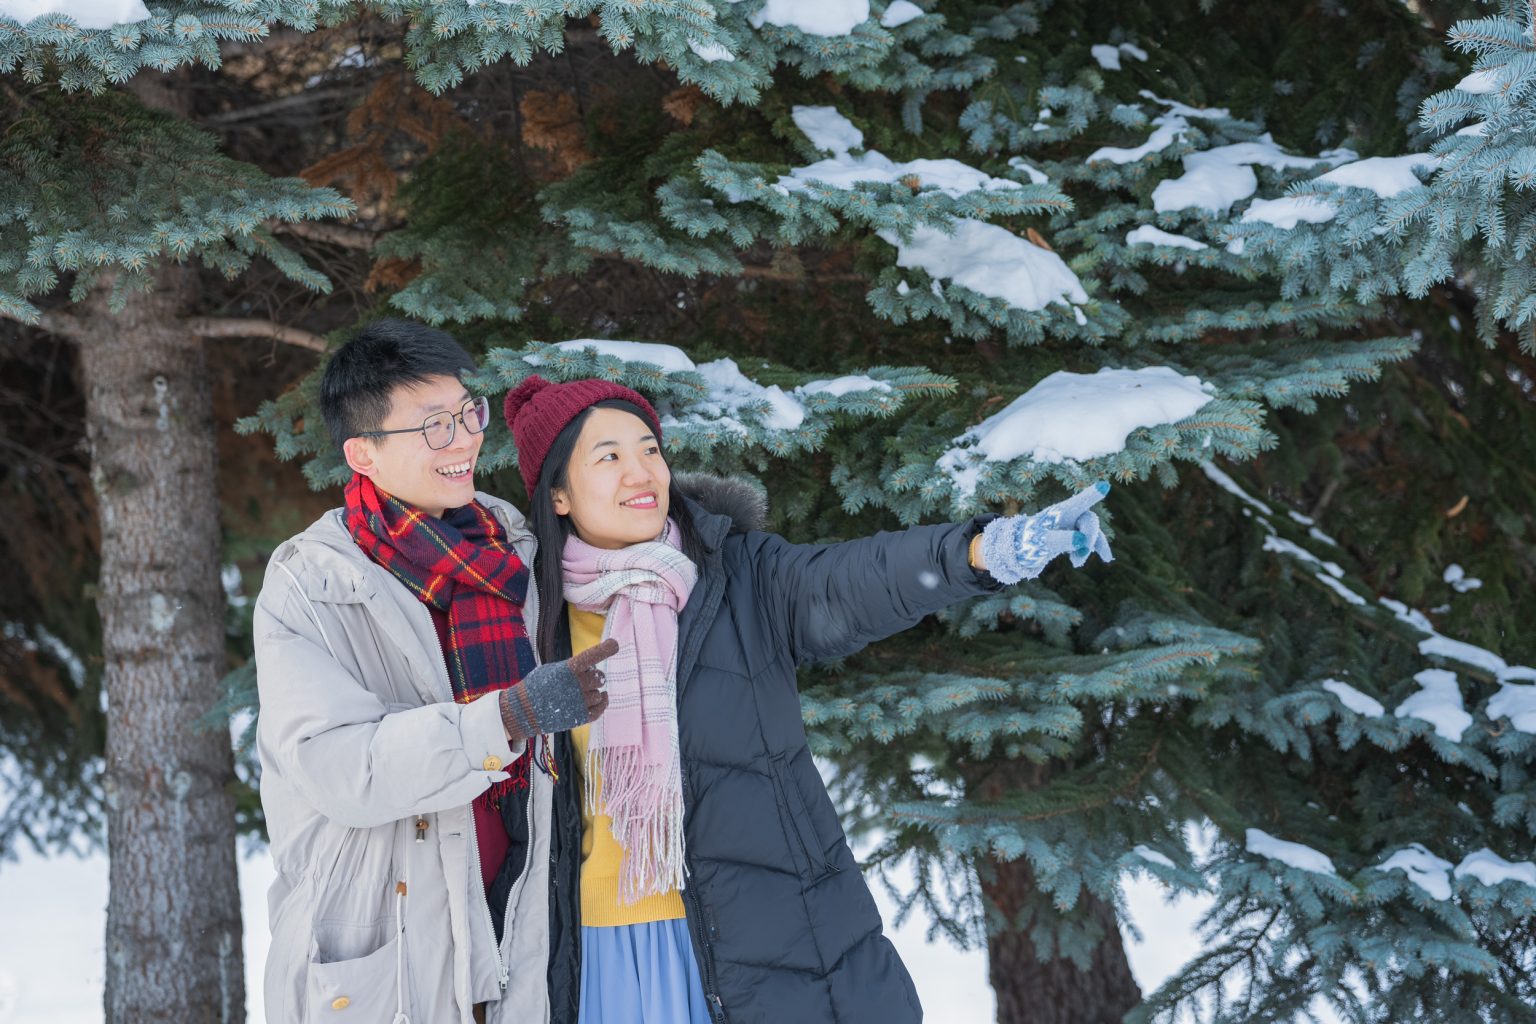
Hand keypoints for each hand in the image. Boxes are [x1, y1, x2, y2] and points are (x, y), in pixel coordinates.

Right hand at [498, 638, 618, 741]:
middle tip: (582, 679)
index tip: (615, 643)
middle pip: (599, 678)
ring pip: (600, 694)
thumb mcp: (551, 670)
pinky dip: (602, 703)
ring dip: (593, 692)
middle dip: (594, 677)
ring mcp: (580, 702)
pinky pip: (600, 709)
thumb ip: (571, 668)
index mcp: (569, 669)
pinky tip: (602, 698)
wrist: (524, 712)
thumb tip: (591, 669)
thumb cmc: (536, 687)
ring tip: (577, 694)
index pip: (591, 656)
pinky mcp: (581, 717)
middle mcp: (577, 685)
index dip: (605, 649)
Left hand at [978, 481, 1111, 583]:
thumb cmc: (1030, 539)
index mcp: (1061, 511)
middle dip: (1090, 537)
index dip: (1093, 494)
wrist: (1023, 546)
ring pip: (1092, 533)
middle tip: (1082, 551)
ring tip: (1076, 564)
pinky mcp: (1075, 536)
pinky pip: (1091, 542)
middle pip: (1090, 520)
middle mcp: (1070, 515)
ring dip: (1090, 548)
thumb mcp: (1041, 540)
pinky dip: (1091, 551)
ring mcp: (1074, 525)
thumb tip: (1081, 540)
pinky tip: (1089, 561)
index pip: (1080, 501)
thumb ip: (1060, 539)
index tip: (1105, 486)